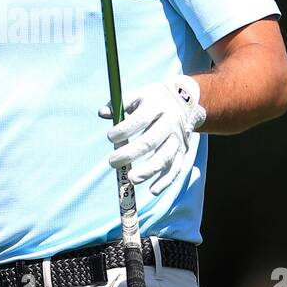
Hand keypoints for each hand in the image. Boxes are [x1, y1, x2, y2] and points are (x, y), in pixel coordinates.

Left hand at [98, 75, 205, 195]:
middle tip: (112, 162)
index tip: (110, 137)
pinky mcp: (183, 150)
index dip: (124, 130)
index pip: (140, 119)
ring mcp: (178, 138)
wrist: (184, 99)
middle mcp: (170, 122)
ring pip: (165, 157)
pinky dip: (165, 181)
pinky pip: (176, 169)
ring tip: (130, 179)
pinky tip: (152, 190)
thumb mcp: (138, 95)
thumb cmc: (153, 99)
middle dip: (130, 153)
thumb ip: (119, 103)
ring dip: (148, 171)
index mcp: (157, 105)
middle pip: (151, 141)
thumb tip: (102, 113)